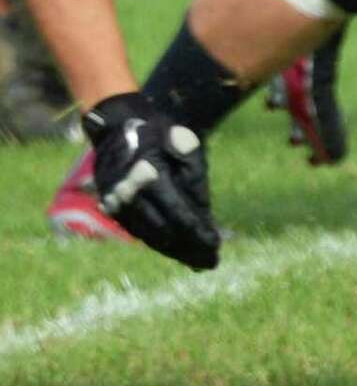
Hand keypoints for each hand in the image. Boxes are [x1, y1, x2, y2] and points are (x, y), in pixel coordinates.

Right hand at [81, 92, 219, 269]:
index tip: (215, 246)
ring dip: (174, 250)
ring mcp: (117, 202)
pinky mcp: (112, 207)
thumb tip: (203, 212)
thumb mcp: (185, 142)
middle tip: (210, 262)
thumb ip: (195, 175)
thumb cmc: (159, 131)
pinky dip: (157, 241)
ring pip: (149, 235)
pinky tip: (176, 248)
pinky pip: (138, 230)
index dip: (197, 233)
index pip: (178, 213)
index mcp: (149, 174)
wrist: (119, 123)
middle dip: (188, 249)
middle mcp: (129, 194)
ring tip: (198, 261)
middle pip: (163, 231)